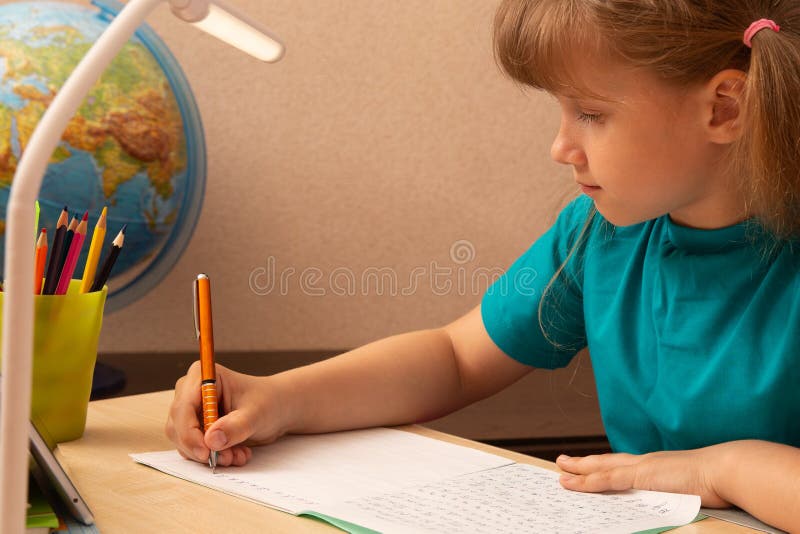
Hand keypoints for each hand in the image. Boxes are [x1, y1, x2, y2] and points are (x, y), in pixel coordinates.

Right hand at [165, 362, 286, 466]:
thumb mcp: (255, 414)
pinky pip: (194, 448)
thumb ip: (235, 426)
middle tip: (227, 458)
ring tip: (237, 456)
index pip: (183, 408)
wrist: (276, 408)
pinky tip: (236, 454)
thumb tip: (211, 440)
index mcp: (202, 376)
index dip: (190, 433)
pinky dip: (213, 456)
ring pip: (184, 441)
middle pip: (178, 426)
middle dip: (201, 447)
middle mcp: (190, 391)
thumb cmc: (267, 402)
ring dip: (209, 454)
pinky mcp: (194, 427)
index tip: (207, 452)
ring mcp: (190, 411)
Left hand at [555, 446, 730, 507]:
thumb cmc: (715, 481)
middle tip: (563, 462)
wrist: (727, 470)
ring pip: (601, 468)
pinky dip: (589, 481)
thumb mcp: (687, 486)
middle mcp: (645, 462)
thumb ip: (671, 490)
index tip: (588, 465)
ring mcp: (642, 467)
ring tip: (560, 469)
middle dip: (583, 463)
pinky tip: (573, 482)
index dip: (603, 465)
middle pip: (606, 461)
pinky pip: (608, 479)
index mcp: (655, 465)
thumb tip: (666, 499)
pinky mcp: (642, 475)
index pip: (622, 465)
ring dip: (579, 470)